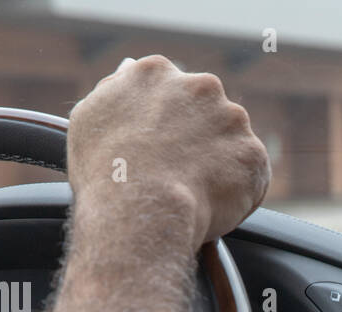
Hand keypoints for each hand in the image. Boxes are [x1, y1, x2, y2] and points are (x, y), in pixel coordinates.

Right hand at [67, 55, 270, 247]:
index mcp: (155, 73)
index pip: (170, 92)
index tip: (162, 148)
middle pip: (206, 112)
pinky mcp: (253, 155)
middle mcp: (200, 86)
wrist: (139, 209)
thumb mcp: (88, 119)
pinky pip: (251, 175)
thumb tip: (127, 72)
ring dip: (220, 164)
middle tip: (179, 173)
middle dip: (198, 140)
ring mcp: (232, 119)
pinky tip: (214, 206)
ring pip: (231, 142)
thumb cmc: (105, 172)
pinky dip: (238, 192)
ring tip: (195, 194)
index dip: (167, 124)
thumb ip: (114, 92)